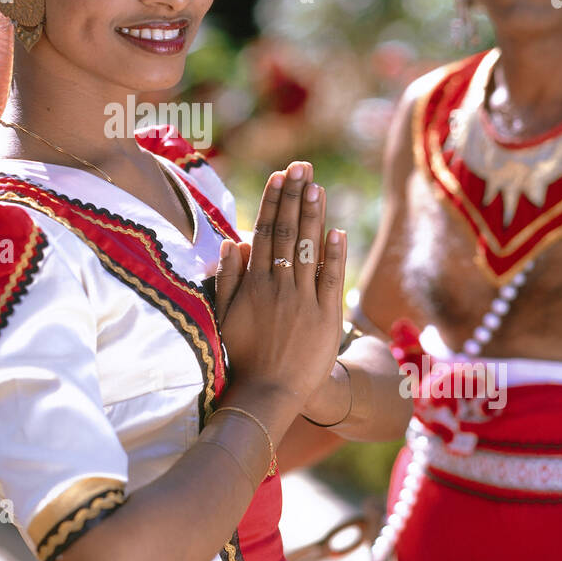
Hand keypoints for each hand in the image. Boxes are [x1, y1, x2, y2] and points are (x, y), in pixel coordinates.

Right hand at [214, 162, 345, 405]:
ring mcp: (304, 300)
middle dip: (295, 197)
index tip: (280, 176)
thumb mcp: (224, 316)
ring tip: (317, 186)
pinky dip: (335, 255)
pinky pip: (332, 280)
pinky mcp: (327, 317)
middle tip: (303, 167)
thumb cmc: (242, 355)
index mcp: (254, 283)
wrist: (268, 393)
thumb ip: (227, 278)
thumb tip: (231, 242)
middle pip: (288, 232)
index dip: (274, 201)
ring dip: (314, 215)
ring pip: (309, 249)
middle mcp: (279, 286)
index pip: (265, 232)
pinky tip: (337, 230)